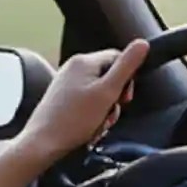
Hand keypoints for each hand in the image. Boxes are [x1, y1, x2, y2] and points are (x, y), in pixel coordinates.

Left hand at [16, 40, 148, 158]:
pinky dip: (92, 114)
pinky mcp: (62, 98)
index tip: (125, 100)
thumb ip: (127, 67)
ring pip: (98, 91)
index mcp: (83, 61)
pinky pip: (86, 101)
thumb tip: (143, 43)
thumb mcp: (108, 92)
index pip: (118, 58)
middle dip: (114, 98)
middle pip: (108, 76)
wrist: (43, 143)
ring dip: (104, 110)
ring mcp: (65, 83)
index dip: (127, 79)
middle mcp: (73, 67)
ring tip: (97, 125)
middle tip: (109, 115)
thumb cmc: (75, 119)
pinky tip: (88, 127)